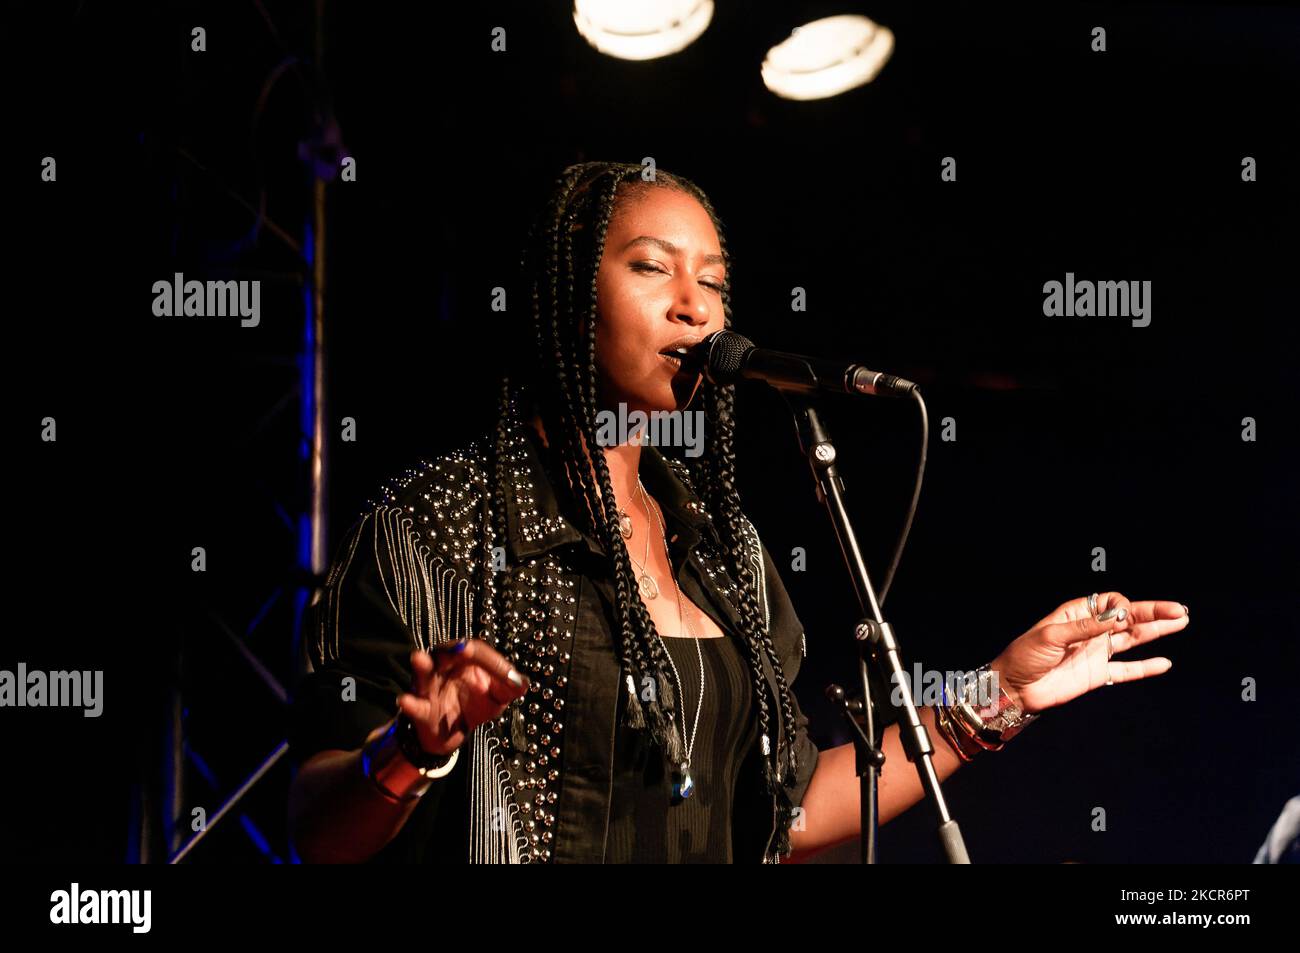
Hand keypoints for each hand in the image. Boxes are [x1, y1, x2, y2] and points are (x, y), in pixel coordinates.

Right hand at [397, 639, 529, 755]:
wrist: (454, 734)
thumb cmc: (476, 705)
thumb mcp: (499, 696)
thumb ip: (511, 686)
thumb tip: (520, 681)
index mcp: (464, 660)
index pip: (476, 651)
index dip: (490, 660)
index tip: (506, 674)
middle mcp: (443, 668)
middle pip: (445, 653)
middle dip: (453, 651)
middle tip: (464, 650)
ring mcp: (429, 689)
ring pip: (424, 675)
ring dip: (422, 667)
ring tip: (418, 659)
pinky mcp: (421, 711)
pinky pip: (414, 706)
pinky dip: (410, 704)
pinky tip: (405, 700)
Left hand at [988, 592, 1189, 713]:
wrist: (1014, 688)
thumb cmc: (1024, 656)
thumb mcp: (1050, 636)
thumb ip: (1085, 627)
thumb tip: (1117, 615)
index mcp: (1077, 614)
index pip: (1110, 602)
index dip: (1121, 606)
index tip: (1122, 615)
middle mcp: (1091, 631)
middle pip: (1128, 618)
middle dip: (1153, 612)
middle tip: (1180, 610)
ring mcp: (1096, 652)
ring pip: (1133, 639)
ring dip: (1156, 631)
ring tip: (1181, 622)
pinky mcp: (1098, 675)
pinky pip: (1127, 670)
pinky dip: (1146, 667)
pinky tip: (1165, 663)